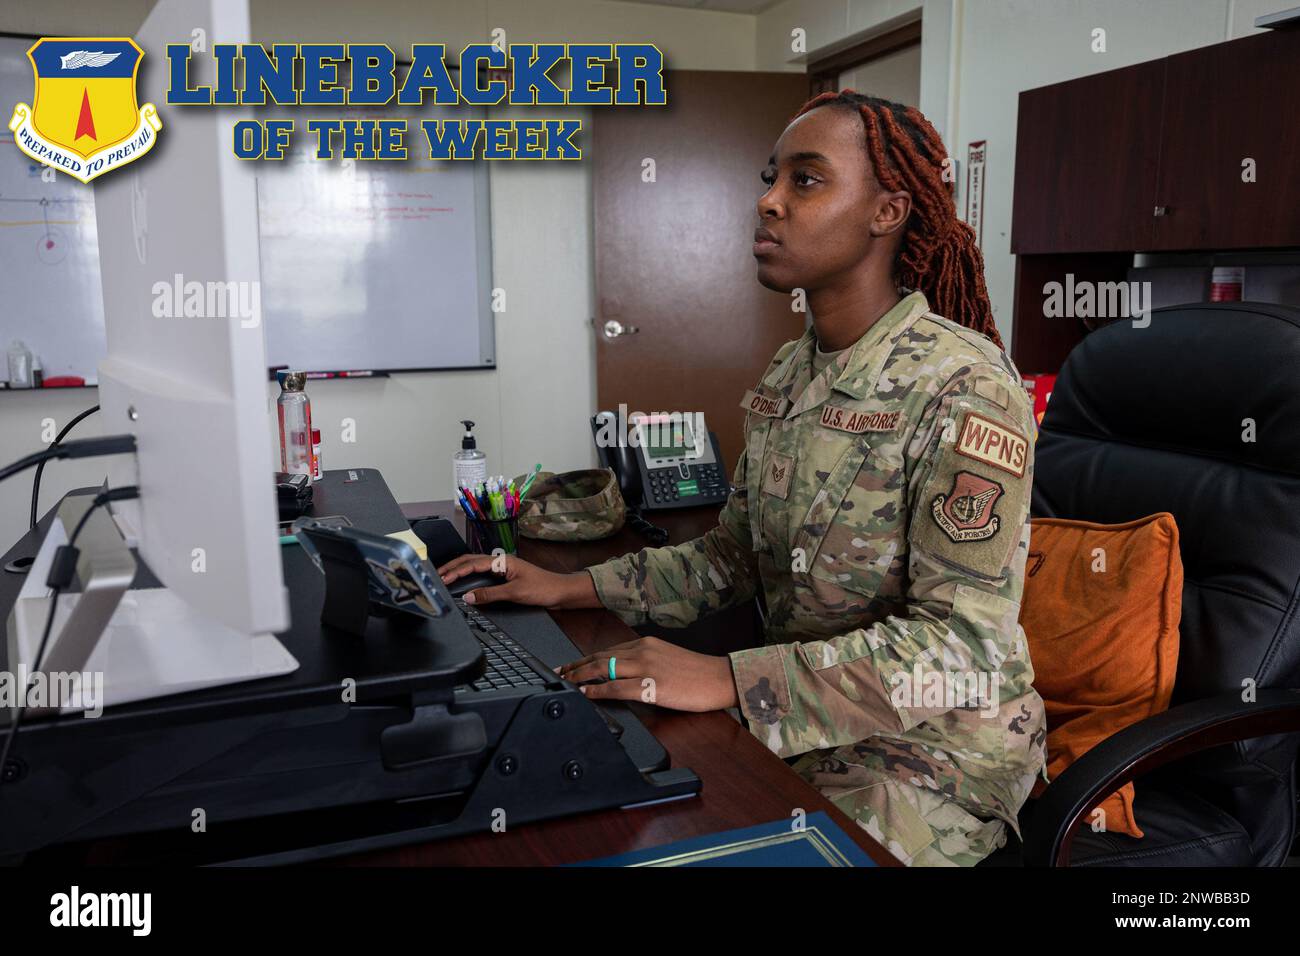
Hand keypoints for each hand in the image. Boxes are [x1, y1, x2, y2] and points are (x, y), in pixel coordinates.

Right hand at [436, 553, 599, 609]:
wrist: (561, 592)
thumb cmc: (543, 588)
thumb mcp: (514, 593)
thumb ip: (490, 595)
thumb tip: (468, 597)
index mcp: (502, 560)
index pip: (472, 563)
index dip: (455, 571)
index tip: (442, 578)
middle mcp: (501, 562)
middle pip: (471, 561)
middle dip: (452, 567)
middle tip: (436, 576)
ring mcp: (503, 569)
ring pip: (475, 567)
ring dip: (460, 571)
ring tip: (445, 578)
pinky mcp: (506, 577)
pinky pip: (483, 575)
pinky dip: (470, 577)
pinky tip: (464, 583)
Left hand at [557, 636, 739, 711]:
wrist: (719, 677)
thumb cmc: (697, 672)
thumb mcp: (666, 658)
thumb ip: (644, 662)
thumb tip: (623, 674)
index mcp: (646, 644)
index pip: (607, 651)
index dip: (585, 659)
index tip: (570, 665)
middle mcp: (642, 651)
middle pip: (599, 657)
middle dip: (575, 667)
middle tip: (558, 674)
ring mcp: (646, 667)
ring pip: (603, 669)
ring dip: (580, 677)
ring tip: (565, 683)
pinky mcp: (651, 685)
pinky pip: (617, 687)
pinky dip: (598, 690)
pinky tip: (586, 694)